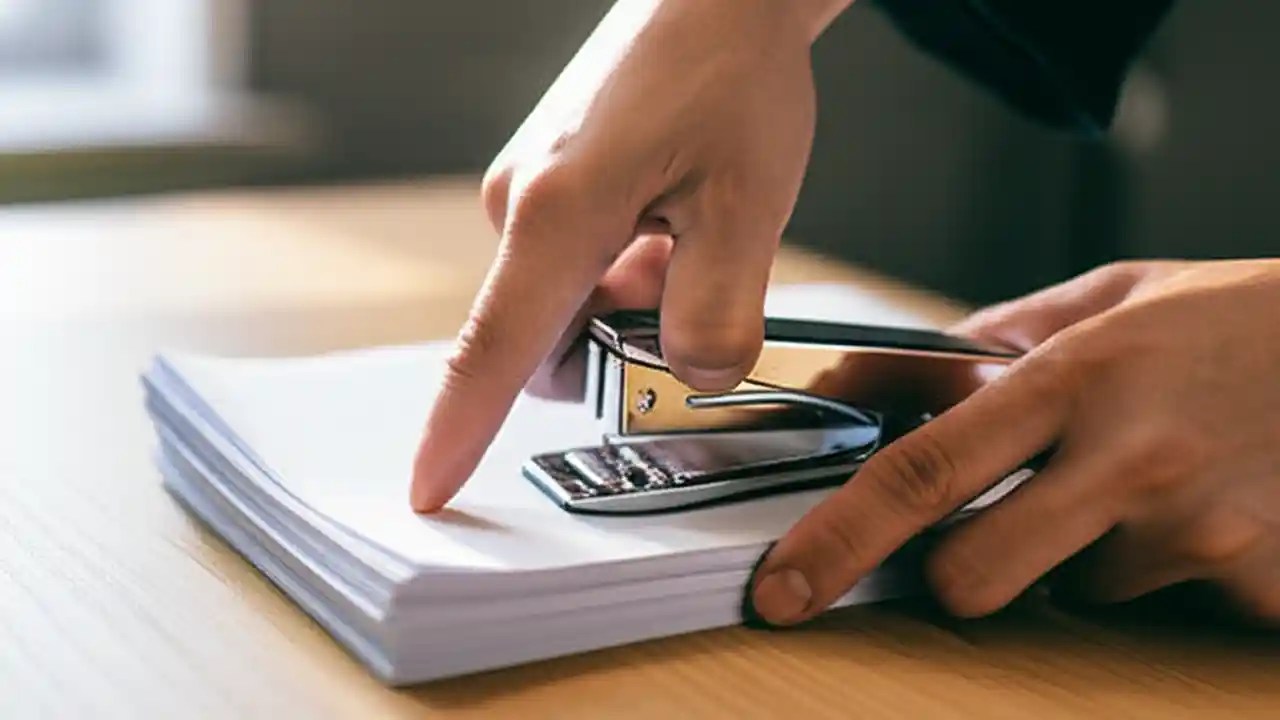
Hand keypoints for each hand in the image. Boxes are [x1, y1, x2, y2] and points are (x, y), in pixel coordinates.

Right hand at [411, 0, 853, 510]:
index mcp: (556, 212)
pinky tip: (674, 213)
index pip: (494, 352)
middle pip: (548, 341)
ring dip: (631, 302)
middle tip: (695, 279)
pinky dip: (627, 267)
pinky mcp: (544, 182)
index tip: (427, 493)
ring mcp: (525, 190)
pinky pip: (575, 265)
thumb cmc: (730, 75)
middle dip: (619, 345)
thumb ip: (716, 312)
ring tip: (692, 230)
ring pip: (569, 306)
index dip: (459, 431)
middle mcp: (518, 204)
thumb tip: (684, 376)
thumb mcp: (751, 204)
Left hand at [750, 259, 1279, 624]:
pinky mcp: (1265, 583)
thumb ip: (984, 344)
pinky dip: (1164, 576)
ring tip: (1148, 484)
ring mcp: (1204, 526)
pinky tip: (1206, 511)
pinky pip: (1164, 610)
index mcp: (1076, 376)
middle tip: (1009, 519)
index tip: (783, 589)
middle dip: (965, 570)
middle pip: (977, 577)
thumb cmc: (1229, 323)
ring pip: (1079, 596)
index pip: (925, 474)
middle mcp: (1134, 456)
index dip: (838, 540)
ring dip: (1088, 558)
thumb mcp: (1106, 302)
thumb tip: (868, 377)